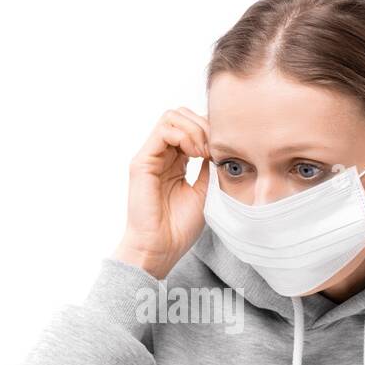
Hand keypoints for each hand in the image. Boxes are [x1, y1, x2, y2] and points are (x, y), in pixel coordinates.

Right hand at [113, 107, 211, 278]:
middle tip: (214, 149)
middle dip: (203, 125)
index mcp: (174, 162)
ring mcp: (150, 157)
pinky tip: (195, 154)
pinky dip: (185, 135)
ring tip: (204, 152)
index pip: (190, 127)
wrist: (161, 249)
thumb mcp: (204, 191)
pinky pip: (164, 130)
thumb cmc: (179, 228)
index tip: (222, 151)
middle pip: (181, 115)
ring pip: (172, 117)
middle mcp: (160, 156)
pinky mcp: (142, 162)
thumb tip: (221, 147)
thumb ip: (208, 167)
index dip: (209, 131)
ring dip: (195, 129)